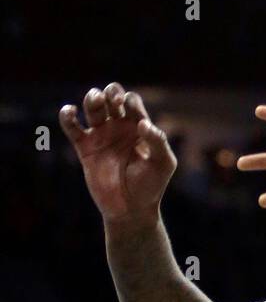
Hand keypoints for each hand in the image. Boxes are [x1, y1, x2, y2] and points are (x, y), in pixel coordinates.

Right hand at [59, 84, 176, 223]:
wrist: (130, 208)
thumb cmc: (151, 185)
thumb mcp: (162, 163)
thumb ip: (157, 142)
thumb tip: (143, 124)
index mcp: (139, 126)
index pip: (132, 102)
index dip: (130, 101)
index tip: (132, 114)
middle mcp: (120, 127)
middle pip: (112, 97)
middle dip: (111, 93)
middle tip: (113, 103)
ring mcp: (102, 136)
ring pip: (93, 108)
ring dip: (92, 98)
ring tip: (95, 100)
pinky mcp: (85, 148)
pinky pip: (73, 128)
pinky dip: (68, 116)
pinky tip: (70, 111)